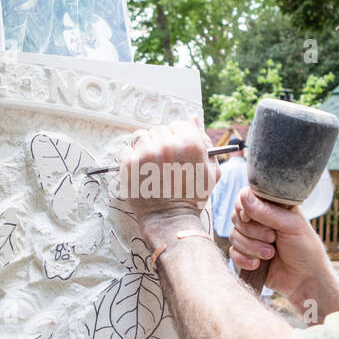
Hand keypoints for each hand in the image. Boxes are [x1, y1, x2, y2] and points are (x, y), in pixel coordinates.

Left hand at [114, 118, 219, 242]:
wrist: (171, 220)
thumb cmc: (192, 197)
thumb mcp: (210, 170)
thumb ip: (205, 142)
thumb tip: (193, 119)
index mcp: (190, 143)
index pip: (179, 125)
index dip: (178, 138)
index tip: (176, 151)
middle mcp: (167, 145)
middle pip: (160, 130)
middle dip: (162, 144)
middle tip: (164, 163)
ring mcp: (146, 153)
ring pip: (142, 137)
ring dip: (145, 148)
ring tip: (151, 166)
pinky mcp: (129, 163)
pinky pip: (127, 149)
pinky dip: (132, 157)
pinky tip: (141, 171)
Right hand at [230, 187, 329, 299]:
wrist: (305, 279)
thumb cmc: (306, 249)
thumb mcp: (292, 225)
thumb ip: (267, 211)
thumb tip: (244, 196)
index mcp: (272, 207)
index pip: (246, 197)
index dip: (244, 207)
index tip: (251, 217)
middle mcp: (260, 220)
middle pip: (237, 217)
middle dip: (253, 231)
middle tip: (272, 238)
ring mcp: (252, 238)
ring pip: (234, 235)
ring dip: (251, 247)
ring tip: (270, 254)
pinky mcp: (246, 255)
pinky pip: (232, 253)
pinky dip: (244, 259)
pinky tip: (258, 265)